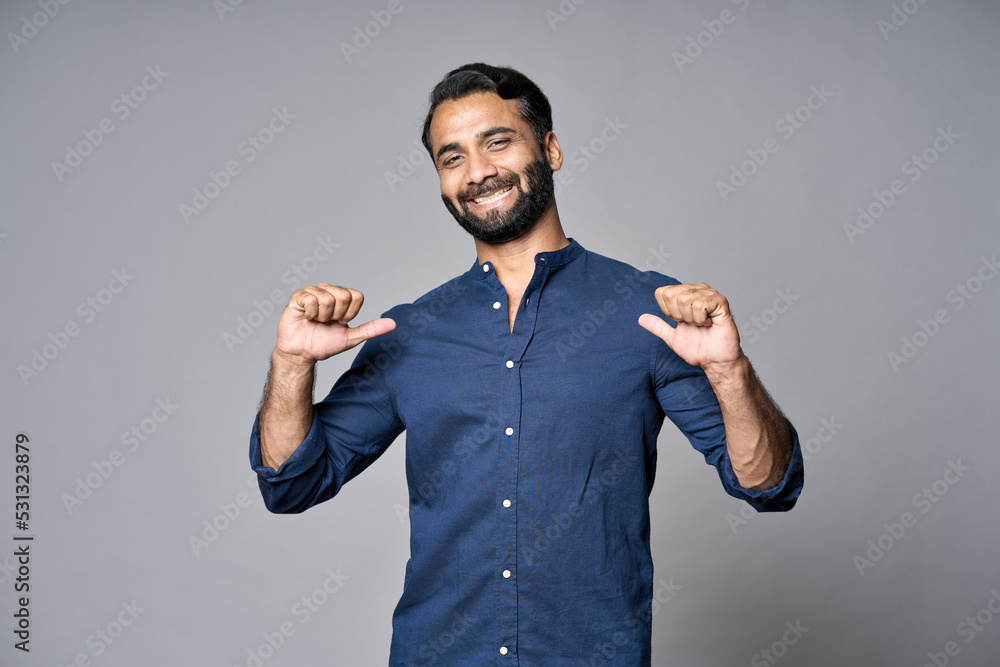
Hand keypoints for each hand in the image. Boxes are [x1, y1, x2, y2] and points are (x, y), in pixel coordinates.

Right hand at [274, 283, 394, 364]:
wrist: (303, 353)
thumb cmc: (325, 344)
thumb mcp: (351, 338)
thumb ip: (371, 329)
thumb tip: (393, 324)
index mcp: (343, 297)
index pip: (357, 296)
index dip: (350, 313)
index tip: (341, 322)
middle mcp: (329, 290)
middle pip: (343, 296)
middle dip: (336, 315)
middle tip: (327, 322)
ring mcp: (313, 291)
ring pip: (327, 299)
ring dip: (322, 316)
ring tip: (316, 321)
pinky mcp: (298, 296)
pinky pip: (311, 299)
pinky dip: (310, 313)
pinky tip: (306, 317)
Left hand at [638, 283, 742, 371]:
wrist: (714, 360)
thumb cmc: (698, 348)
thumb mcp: (672, 337)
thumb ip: (658, 326)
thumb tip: (641, 318)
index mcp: (685, 294)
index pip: (662, 293)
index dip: (668, 312)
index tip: (681, 322)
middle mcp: (697, 290)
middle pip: (671, 295)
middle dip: (678, 315)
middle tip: (692, 324)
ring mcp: (710, 294)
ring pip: (685, 300)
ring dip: (691, 319)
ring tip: (702, 324)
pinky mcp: (720, 302)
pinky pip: (700, 305)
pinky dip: (701, 320)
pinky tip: (709, 323)